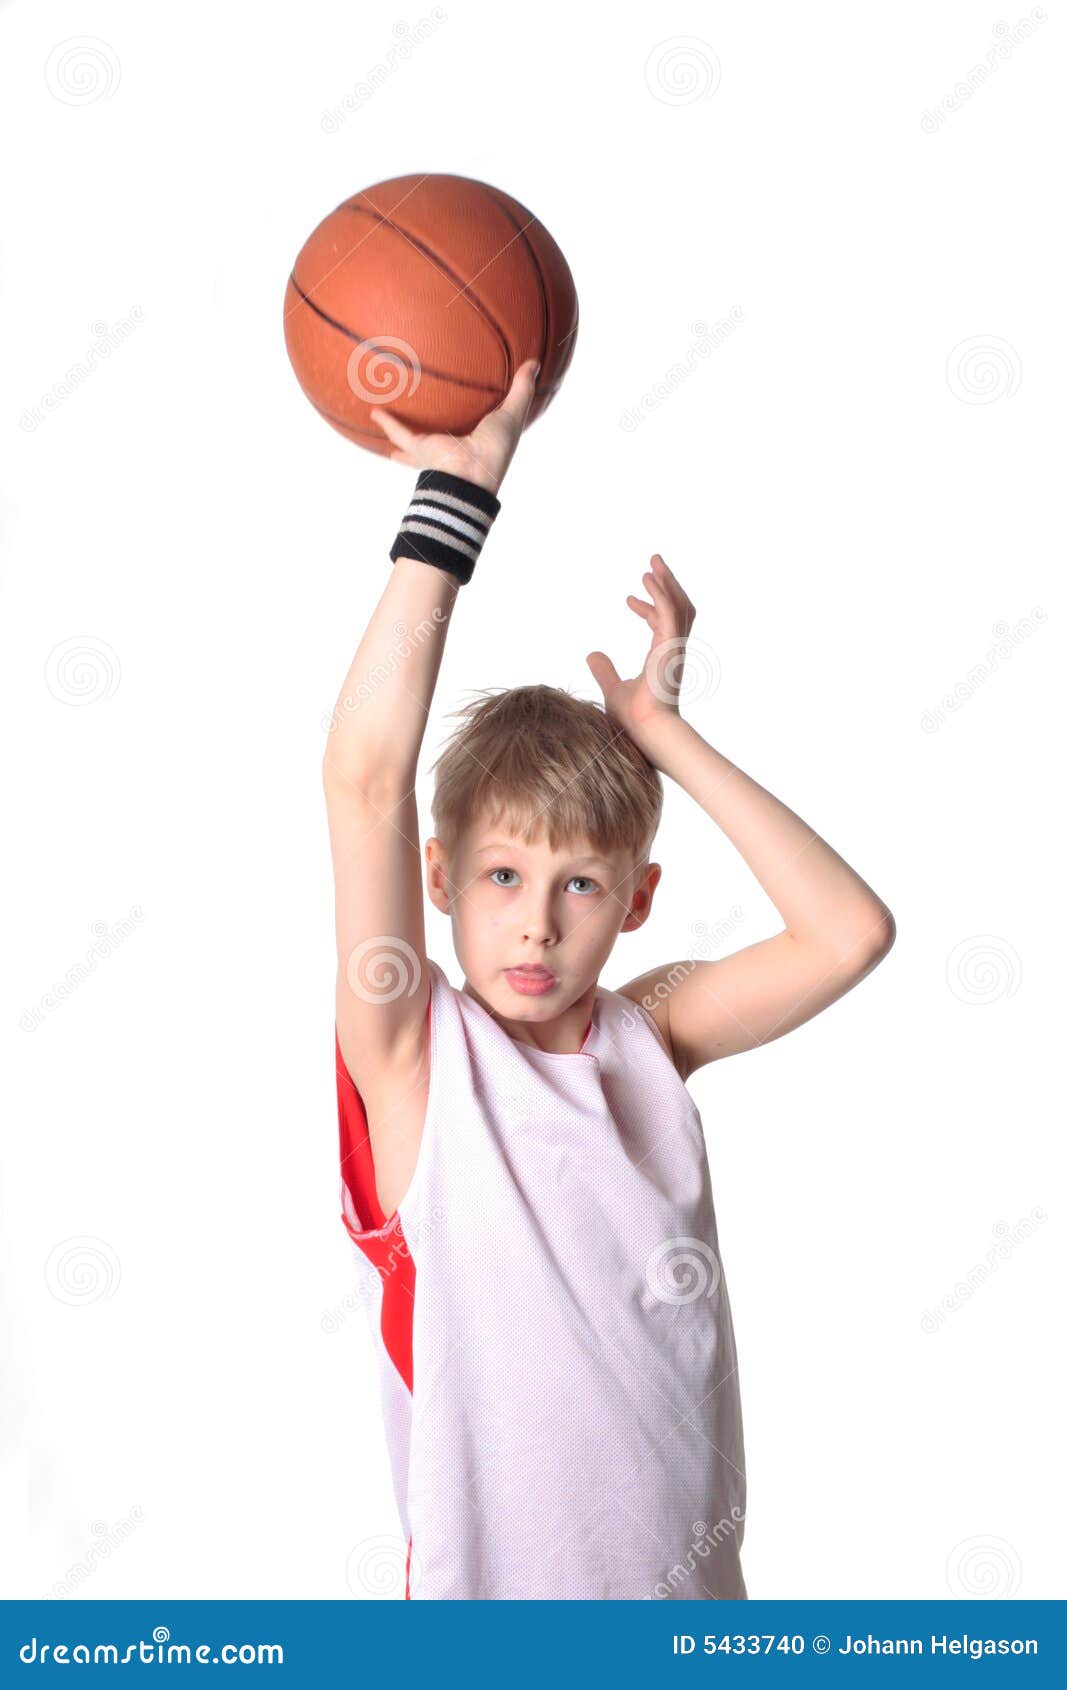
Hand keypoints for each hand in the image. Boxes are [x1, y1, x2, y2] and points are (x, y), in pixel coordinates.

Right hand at [369, 359, 539, 495]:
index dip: (474, 419)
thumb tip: (534, 362)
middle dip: (433, 426)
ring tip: (392, 417)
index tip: (472, 408)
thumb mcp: (512, 414)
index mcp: (477, 441)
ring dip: (401, 430)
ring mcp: (434, 450)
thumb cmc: (495, 449)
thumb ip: (521, 389)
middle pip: (440, 433)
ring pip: (414, 438)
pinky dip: (386, 423)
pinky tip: (374, 410)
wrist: (472, 474)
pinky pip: (399, 433)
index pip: (475, 427)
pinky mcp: (420, 449)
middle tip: (427, 413)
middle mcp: (453, 446)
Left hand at [586, 554, 696, 740]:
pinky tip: (647, 579)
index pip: (662, 624)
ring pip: (678, 606)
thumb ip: (605, 671)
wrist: (646, 731)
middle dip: (668, 585)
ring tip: (653, 562)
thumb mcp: (614, 690)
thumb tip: (591, 655)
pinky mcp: (669, 647)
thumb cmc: (635, 719)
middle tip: (654, 564)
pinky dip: (660, 594)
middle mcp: (672, 650)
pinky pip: (669, 613)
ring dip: (667, 582)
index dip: (648, 609)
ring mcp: (673, 648)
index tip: (629, 599)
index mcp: (663, 658)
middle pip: (679, 608)